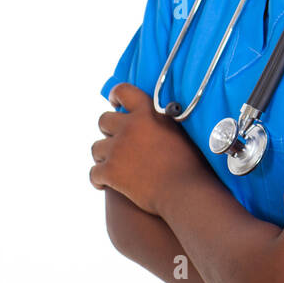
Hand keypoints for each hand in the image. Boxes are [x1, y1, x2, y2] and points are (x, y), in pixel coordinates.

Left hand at [90, 83, 211, 215]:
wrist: (185, 191)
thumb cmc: (190, 164)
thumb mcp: (180, 131)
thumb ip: (162, 121)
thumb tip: (155, 119)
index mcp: (148, 113)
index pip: (124, 91)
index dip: (115, 95)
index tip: (114, 102)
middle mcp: (129, 127)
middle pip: (103, 120)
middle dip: (108, 131)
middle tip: (119, 142)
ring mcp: (117, 149)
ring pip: (96, 148)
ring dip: (104, 156)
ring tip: (117, 166)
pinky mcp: (110, 172)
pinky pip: (93, 173)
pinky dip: (99, 179)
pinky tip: (107, 185)